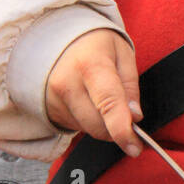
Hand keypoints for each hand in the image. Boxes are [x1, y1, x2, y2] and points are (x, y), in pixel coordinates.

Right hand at [44, 28, 143, 157]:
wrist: (54, 36)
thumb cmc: (95, 44)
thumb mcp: (122, 54)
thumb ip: (131, 86)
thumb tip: (135, 117)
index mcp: (90, 64)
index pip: (108, 103)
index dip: (122, 129)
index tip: (135, 147)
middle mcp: (66, 83)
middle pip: (98, 125)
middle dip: (118, 129)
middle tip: (129, 119)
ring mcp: (53, 99)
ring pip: (88, 130)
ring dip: (103, 124)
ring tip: (103, 97)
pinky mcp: (48, 110)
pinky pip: (75, 128)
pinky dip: (88, 122)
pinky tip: (88, 101)